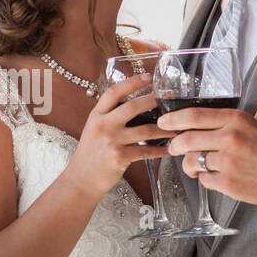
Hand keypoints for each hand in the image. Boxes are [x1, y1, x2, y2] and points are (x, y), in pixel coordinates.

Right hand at [64, 72, 170, 199]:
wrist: (81, 179)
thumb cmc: (90, 154)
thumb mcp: (93, 129)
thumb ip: (108, 116)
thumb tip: (134, 105)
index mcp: (96, 115)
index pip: (114, 92)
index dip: (132, 82)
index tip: (147, 77)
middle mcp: (103, 125)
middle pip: (133, 106)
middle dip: (153, 101)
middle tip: (166, 100)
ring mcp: (111, 141)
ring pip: (145, 130)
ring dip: (164, 129)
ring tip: (175, 128)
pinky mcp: (120, 157)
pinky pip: (146, 151)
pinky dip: (160, 150)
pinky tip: (168, 149)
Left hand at [158, 106, 256, 206]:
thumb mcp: (248, 125)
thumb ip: (221, 124)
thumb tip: (189, 127)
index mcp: (235, 120)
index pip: (193, 116)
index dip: (173, 119)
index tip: (163, 123)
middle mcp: (230, 138)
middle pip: (186, 140)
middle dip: (174, 145)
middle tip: (173, 148)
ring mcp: (228, 162)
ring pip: (191, 162)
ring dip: (190, 165)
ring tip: (198, 166)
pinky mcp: (229, 183)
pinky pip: (204, 180)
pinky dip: (206, 179)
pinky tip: (218, 176)